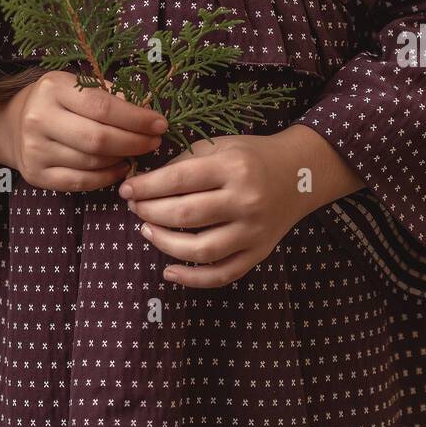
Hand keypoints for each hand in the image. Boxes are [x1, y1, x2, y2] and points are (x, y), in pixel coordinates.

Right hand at [0, 70, 167, 191]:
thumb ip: (109, 94)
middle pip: (98, 139)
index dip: (136, 118)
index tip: (160, 123)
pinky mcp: (36, 175)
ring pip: (92, 162)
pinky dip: (107, 177)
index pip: (102, 106)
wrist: (11, 124)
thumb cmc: (55, 100)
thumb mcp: (76, 84)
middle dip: (134, 142)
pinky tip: (120, 168)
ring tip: (136, 151)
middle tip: (154, 142)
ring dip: (122, 158)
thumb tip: (146, 109)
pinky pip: (81, 182)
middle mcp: (40, 118)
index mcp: (53, 88)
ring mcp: (35, 149)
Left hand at [118, 125, 364, 287]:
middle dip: (150, 212)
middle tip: (134, 208)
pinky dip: (192, 279)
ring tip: (146, 230)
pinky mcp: (258, 253)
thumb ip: (185, 163)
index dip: (147, 187)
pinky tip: (168, 271)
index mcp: (233, 167)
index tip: (126, 190)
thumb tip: (144, 183)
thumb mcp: (221, 146)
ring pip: (201, 250)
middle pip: (185, 214)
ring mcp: (253, 231)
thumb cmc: (251, 156)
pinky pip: (222, 274)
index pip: (179, 179)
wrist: (299, 174)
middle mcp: (245, 200)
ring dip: (165, 244)